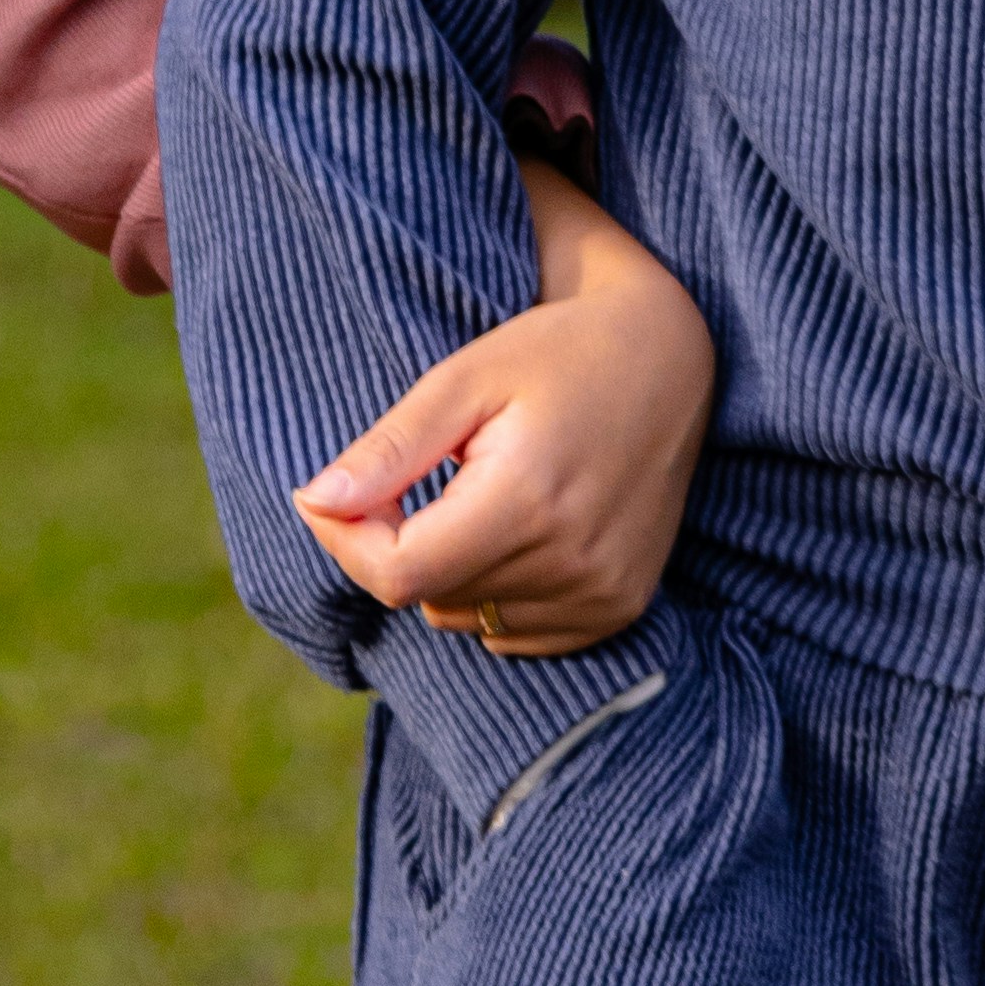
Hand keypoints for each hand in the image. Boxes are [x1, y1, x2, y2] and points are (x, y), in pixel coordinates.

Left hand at [292, 166, 717, 656]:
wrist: (671, 358)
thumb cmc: (555, 353)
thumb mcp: (464, 378)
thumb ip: (391, 450)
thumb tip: (313, 503)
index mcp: (528, 500)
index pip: (400, 575)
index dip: (350, 544)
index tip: (338, 498)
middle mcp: (573, 562)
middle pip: (430, 597)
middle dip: (404, 545)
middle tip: (431, 474)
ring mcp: (603, 594)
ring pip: (467, 618)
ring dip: (450, 570)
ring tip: (485, 494)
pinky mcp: (619, 609)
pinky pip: (513, 633)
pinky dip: (495, 592)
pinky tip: (520, 531)